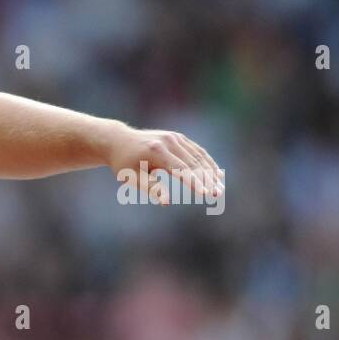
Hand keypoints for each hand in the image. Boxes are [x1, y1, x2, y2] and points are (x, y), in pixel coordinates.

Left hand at [108, 126, 223, 204]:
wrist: (119, 141)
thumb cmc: (123, 164)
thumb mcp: (131, 177)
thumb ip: (150, 187)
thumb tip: (166, 202)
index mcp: (156, 151)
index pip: (180, 169)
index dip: (194, 182)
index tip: (205, 194)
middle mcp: (169, 141)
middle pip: (193, 163)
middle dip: (207, 179)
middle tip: (217, 195)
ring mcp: (175, 137)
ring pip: (199, 156)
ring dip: (211, 172)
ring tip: (219, 189)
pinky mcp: (178, 137)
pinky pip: (197, 151)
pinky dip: (208, 163)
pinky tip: (217, 174)